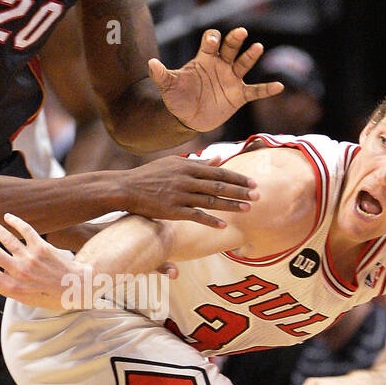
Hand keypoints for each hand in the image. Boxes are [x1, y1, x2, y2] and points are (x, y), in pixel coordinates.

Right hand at [0, 214, 83, 310]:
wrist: (75, 288)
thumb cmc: (48, 295)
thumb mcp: (26, 299)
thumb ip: (6, 290)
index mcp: (12, 287)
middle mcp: (19, 272)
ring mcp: (30, 259)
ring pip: (6, 239)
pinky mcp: (42, 247)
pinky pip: (25, 231)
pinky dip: (15, 222)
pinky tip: (7, 217)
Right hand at [119, 155, 255, 226]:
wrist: (126, 188)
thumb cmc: (150, 175)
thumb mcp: (173, 164)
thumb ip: (197, 163)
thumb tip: (218, 159)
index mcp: (188, 167)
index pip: (219, 172)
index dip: (238, 178)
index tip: (253, 183)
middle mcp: (186, 180)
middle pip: (219, 185)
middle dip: (240, 191)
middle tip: (258, 195)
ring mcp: (180, 195)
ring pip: (211, 201)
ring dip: (231, 205)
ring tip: (248, 208)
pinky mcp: (172, 210)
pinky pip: (195, 216)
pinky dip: (210, 220)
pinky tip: (223, 225)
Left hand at [149, 28, 283, 134]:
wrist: (186, 118)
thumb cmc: (177, 98)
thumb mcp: (168, 86)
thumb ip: (161, 75)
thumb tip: (150, 63)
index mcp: (204, 58)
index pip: (211, 41)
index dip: (211, 39)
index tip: (211, 42)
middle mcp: (221, 64)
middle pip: (231, 47)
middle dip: (234, 40)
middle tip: (240, 33)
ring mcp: (231, 79)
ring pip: (244, 63)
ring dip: (251, 55)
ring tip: (257, 47)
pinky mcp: (239, 95)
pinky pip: (255, 91)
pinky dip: (266, 89)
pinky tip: (279, 86)